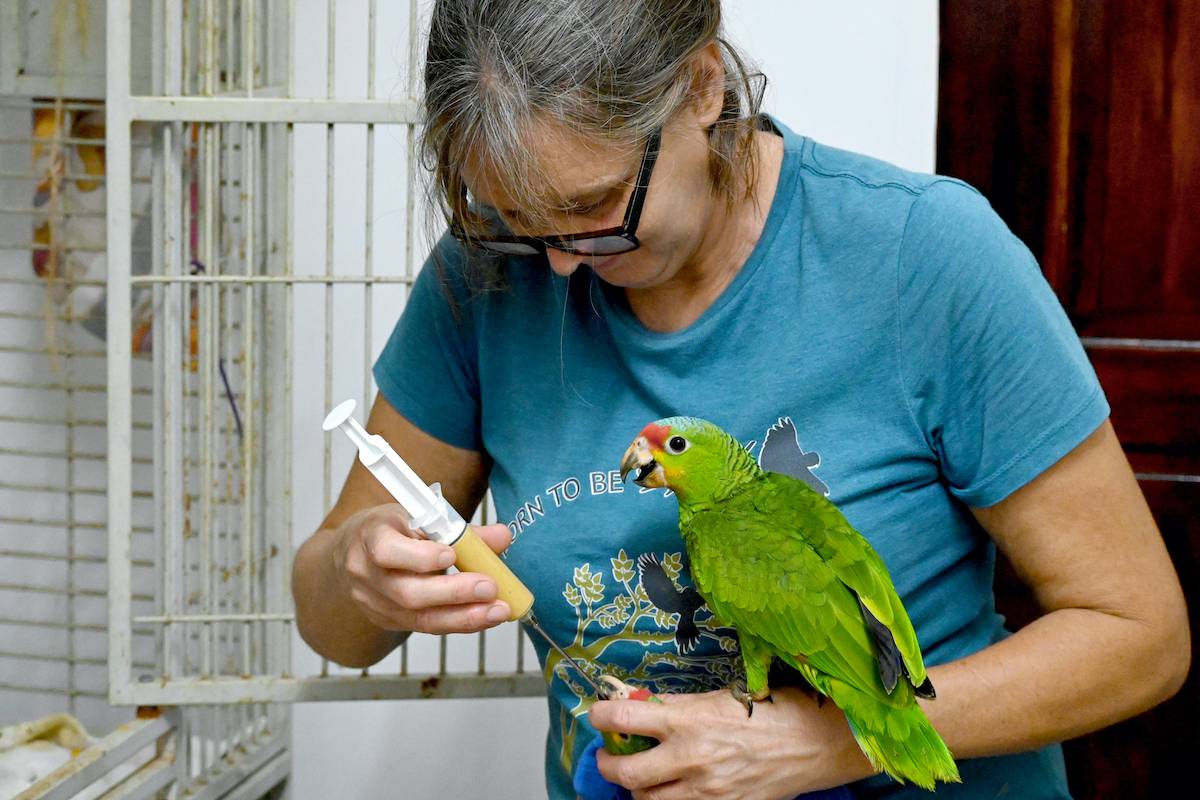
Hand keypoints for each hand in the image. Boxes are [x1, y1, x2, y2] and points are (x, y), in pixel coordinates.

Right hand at [333, 504, 512, 633]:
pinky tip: (484, 616)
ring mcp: (373, 603)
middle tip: (490, 587)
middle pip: (407, 592)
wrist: (352, 553)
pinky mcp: (387, 621)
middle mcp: (365, 573)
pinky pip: (425, 626)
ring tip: (498, 611)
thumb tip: (503, 536)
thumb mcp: (417, 516)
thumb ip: (459, 528)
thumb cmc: (390, 529)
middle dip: (453, 593)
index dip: (419, 557)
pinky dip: (458, 622)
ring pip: (418, 617)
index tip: (451, 555)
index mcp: (370, 536)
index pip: (387, 551)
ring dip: (463, 616)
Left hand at [589, 687, 874, 798]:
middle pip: (626, 771)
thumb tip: (646, 702)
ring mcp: (705, 791)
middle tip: (609, 754)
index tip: (597, 712)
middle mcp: (690, 759)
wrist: (817, 744)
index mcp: (688, 721)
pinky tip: (671, 789)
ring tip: (640, 774)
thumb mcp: (722, 696)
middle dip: (608, 762)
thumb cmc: (774, 710)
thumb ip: (680, 703)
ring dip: (636, 787)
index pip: (624, 716)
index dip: (600, 714)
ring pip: (646, 799)